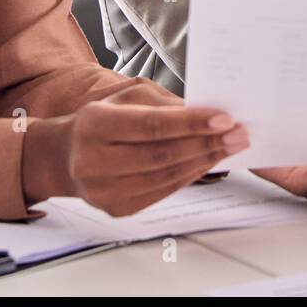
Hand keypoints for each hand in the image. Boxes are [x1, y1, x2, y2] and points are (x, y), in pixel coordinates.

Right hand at [22, 81, 248, 215]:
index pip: (150, 125)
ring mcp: (103, 191)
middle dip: (206, 143)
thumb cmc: (104, 119)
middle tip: (239, 134)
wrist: (67, 156)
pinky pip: (162, 192)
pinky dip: (190, 176)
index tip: (225, 118)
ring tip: (231, 146)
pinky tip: (208, 162)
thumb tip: (208, 115)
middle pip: (161, 154)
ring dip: (204, 161)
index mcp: (93, 124)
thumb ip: (164, 104)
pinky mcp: (116, 209)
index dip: (190, 123)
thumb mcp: (127, 98)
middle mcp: (93, 161)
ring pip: (165, 176)